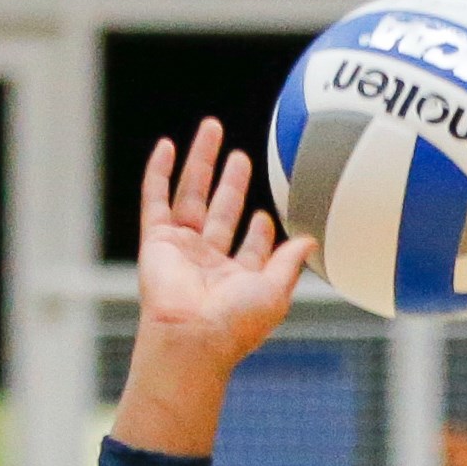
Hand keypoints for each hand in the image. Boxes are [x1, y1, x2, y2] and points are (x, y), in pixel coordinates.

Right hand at [112, 119, 316, 457]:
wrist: (193, 336)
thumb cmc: (236, 323)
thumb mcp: (275, 291)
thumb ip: (290, 263)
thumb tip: (311, 240)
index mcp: (237, 278)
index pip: (250, 246)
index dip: (261, 231)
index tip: (269, 216)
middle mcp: (208, 261)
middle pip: (221, 211)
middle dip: (232, 183)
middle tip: (241, 156)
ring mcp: (181, 248)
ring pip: (191, 194)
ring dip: (201, 162)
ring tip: (212, 129)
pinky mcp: (156, 240)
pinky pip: (156, 199)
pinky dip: (159, 173)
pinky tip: (167, 147)